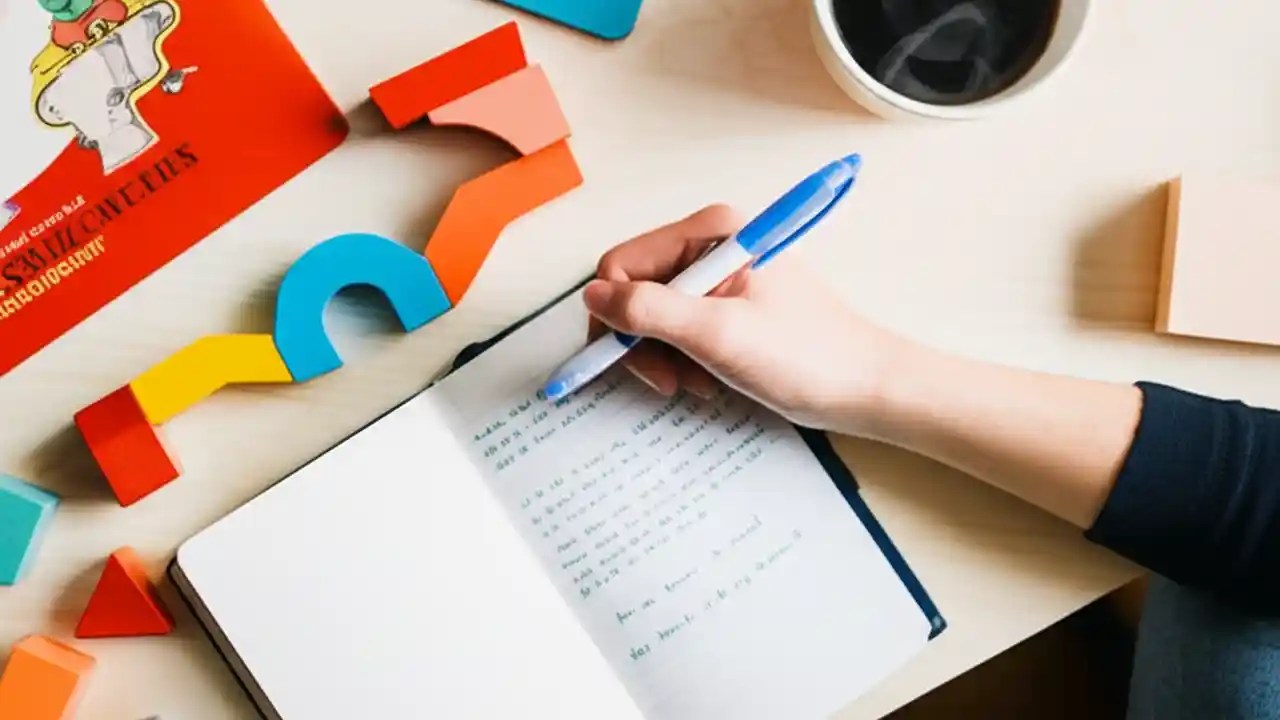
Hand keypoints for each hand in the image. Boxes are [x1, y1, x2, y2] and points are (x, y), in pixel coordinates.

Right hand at [585, 204, 910, 432]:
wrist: (865, 388)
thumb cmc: (807, 357)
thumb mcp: (720, 335)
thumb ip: (651, 312)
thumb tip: (594, 296)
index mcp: (712, 233)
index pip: (622, 263)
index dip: (616, 315)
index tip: (630, 359)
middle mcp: (711, 246)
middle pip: (634, 290)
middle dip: (641, 342)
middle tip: (669, 381)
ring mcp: (718, 277)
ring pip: (652, 316)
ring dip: (663, 357)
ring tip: (698, 384)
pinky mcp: (726, 307)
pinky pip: (678, 330)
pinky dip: (682, 361)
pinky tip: (708, 380)